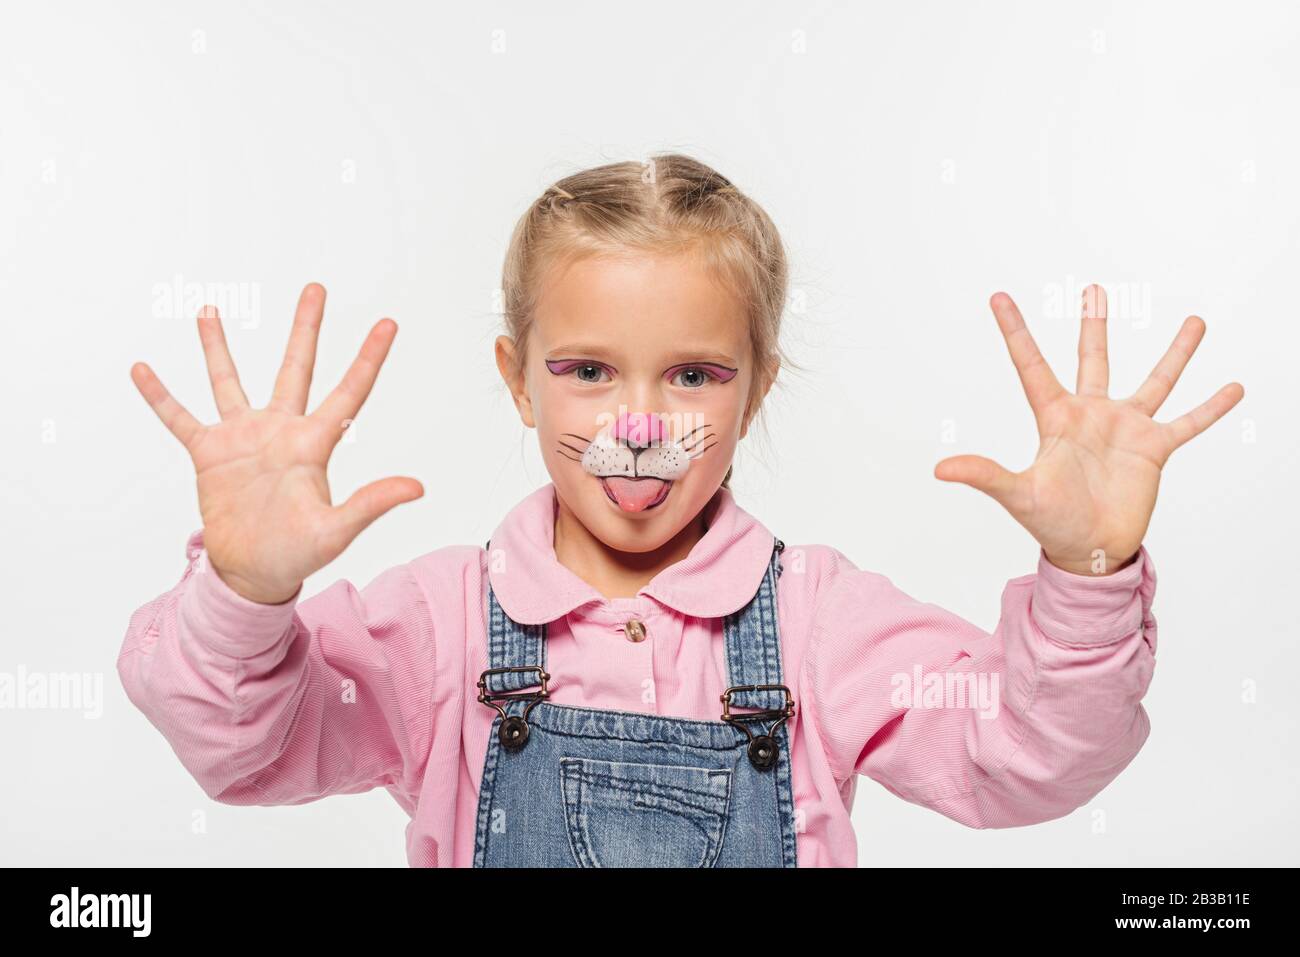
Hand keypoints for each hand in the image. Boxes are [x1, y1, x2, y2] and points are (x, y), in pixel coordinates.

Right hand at [130, 283, 423, 602]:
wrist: (253, 574)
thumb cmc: (298, 554)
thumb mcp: (337, 531)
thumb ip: (372, 503)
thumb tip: (418, 487)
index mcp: (314, 444)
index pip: (348, 391)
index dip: (368, 358)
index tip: (388, 323)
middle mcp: (280, 431)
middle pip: (294, 368)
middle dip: (305, 328)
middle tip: (315, 288)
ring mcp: (243, 439)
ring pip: (230, 381)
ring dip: (218, 348)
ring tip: (209, 309)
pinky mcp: (209, 455)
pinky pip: (180, 418)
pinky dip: (161, 396)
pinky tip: (142, 369)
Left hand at [934, 285, 1243, 574]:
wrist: (1088, 552)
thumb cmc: (1050, 524)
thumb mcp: (1017, 495)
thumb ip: (984, 475)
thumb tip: (940, 469)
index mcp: (1055, 418)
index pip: (1031, 365)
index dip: (1014, 331)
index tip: (999, 297)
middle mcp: (1091, 416)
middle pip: (1092, 359)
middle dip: (1093, 325)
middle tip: (1093, 289)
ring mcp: (1125, 430)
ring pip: (1154, 381)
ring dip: (1175, 354)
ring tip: (1195, 321)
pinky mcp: (1154, 450)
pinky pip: (1188, 423)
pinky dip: (1210, 407)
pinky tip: (1233, 386)